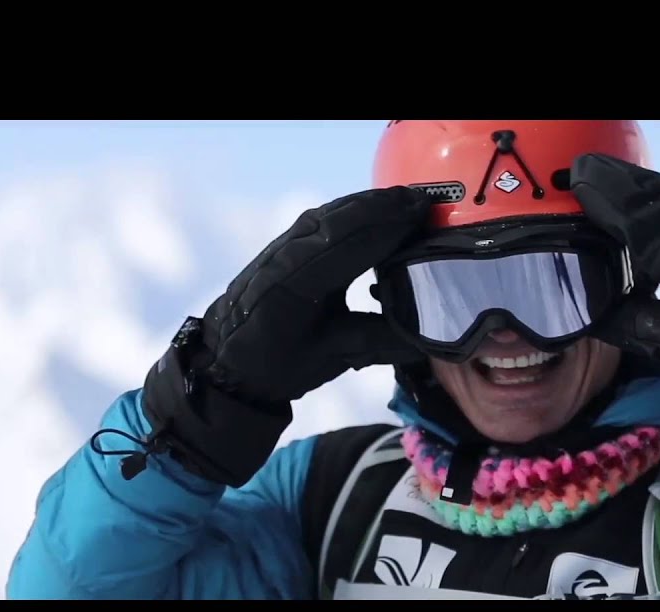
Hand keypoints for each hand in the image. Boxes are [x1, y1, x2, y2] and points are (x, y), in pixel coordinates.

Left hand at [140, 186, 431, 486]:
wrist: (230, 358)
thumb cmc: (279, 364)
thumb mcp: (331, 357)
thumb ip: (379, 341)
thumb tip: (429, 334)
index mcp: (293, 287)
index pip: (346, 243)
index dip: (386, 225)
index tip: (423, 213)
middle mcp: (286, 256)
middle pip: (341, 219)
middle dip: (386, 206)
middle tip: (428, 200)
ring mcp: (284, 245)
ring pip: (335, 214)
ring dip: (374, 204)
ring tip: (412, 201)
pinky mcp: (288, 243)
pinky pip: (328, 219)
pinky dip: (358, 211)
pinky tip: (381, 211)